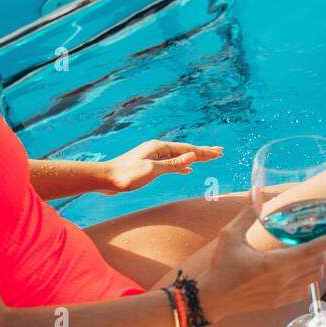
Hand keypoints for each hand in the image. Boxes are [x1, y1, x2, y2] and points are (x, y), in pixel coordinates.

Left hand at [103, 141, 222, 192]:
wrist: (106, 178)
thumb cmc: (127, 174)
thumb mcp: (152, 170)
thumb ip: (173, 164)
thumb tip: (193, 156)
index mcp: (159, 148)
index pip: (188, 150)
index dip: (204, 152)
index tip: (219, 153)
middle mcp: (158, 149)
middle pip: (185, 150)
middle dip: (202, 152)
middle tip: (219, 152)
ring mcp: (154, 157)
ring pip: (180, 156)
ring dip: (194, 158)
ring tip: (207, 158)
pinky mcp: (150, 165)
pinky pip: (172, 163)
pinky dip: (182, 165)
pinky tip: (187, 169)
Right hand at [196, 199, 325, 320]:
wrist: (211, 300)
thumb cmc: (220, 267)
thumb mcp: (230, 236)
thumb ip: (247, 214)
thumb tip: (256, 192)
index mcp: (274, 264)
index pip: (314, 249)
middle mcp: (283, 280)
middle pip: (319, 262)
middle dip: (325, 247)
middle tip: (316, 234)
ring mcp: (283, 294)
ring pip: (315, 277)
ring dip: (318, 262)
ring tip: (309, 250)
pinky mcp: (280, 302)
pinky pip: (305, 290)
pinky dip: (309, 278)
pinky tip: (298, 269)